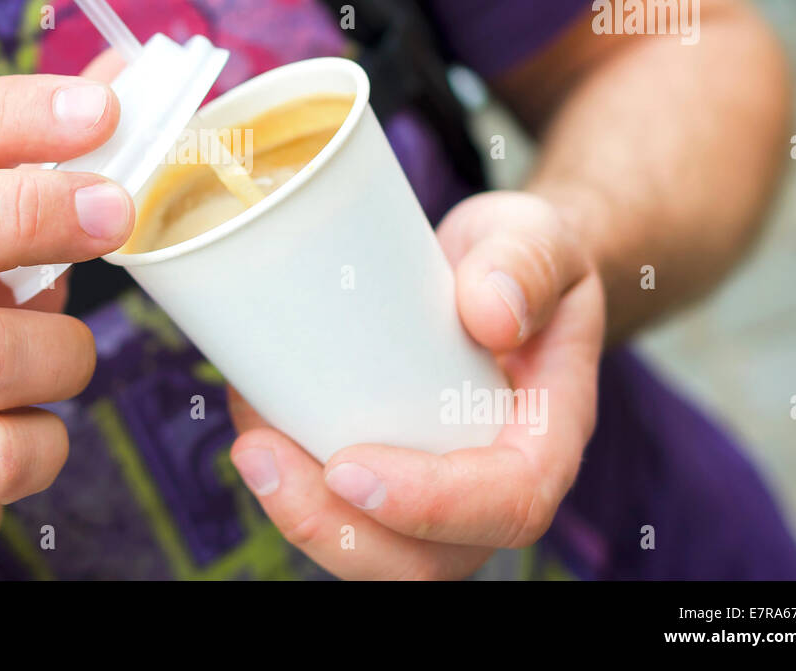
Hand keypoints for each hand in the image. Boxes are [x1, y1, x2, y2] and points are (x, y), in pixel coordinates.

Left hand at [228, 190, 603, 579]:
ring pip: (379, 552)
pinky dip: (291, 481)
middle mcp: (495, 480)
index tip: (349, 468)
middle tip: (260, 455)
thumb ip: (526, 263)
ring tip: (249, 445)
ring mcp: (440, 486)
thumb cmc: (520, 257)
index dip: (432, 506)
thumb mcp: (536, 236)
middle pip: (432, 560)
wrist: (498, 266)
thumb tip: (491, 315)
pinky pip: (345, 512)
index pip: (510, 502)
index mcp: (547, 434)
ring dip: (302, 516)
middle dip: (339, 532)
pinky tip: (252, 414)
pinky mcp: (391, 469)